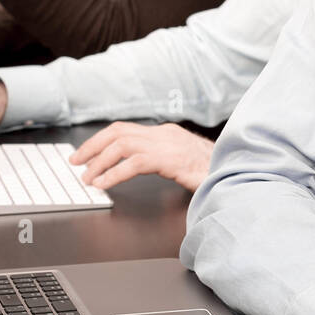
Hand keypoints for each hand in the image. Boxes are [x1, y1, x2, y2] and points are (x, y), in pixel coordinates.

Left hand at [68, 121, 213, 192]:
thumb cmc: (212, 172)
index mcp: (166, 133)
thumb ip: (162, 161)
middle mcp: (165, 134)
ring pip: (122, 144)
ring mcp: (169, 144)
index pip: (125, 129)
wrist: (238, 171)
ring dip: (100, 161)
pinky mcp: (172, 160)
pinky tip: (104, 185)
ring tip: (88, 178)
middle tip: (76, 162)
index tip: (86, 154)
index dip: (101, 140)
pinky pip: (135, 163)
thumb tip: (135, 168)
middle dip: (93, 146)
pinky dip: (114, 173)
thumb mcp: (183, 163)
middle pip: (118, 132)